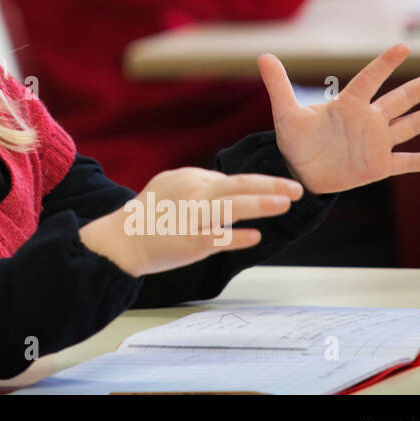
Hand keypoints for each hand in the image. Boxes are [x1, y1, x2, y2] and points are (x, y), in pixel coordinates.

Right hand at [82, 167, 303, 277]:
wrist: (123, 239)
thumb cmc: (149, 215)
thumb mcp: (170, 186)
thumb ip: (198, 186)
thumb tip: (226, 186)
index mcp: (191, 179)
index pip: (232, 181)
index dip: (259, 186)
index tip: (280, 190)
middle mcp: (193, 194)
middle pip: (238, 186)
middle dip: (270, 186)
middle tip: (296, 188)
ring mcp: (191, 217)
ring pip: (230, 207)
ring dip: (259, 205)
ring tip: (284, 204)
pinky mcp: (188, 242)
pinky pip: (216, 238)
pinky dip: (236, 237)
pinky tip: (255, 237)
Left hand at [258, 43, 419, 195]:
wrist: (298, 171)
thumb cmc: (294, 140)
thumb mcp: (285, 113)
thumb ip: (279, 85)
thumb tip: (263, 55)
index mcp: (347, 104)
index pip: (369, 79)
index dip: (384, 64)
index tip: (403, 47)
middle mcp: (367, 120)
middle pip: (401, 99)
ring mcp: (375, 143)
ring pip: (409, 126)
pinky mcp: (377, 166)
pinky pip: (403, 162)